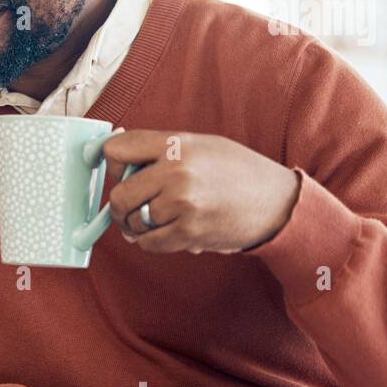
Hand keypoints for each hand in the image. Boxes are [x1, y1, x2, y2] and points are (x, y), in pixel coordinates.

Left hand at [101, 130, 300, 253]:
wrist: (277, 202)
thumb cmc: (236, 172)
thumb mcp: (199, 145)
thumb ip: (158, 149)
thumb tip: (113, 156)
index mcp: (175, 143)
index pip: (116, 149)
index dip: (109, 163)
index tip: (116, 172)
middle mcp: (176, 171)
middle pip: (119, 195)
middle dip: (119, 205)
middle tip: (130, 207)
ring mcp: (182, 203)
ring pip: (133, 222)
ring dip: (138, 225)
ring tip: (160, 218)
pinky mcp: (189, 232)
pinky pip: (149, 243)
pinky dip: (151, 241)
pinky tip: (168, 231)